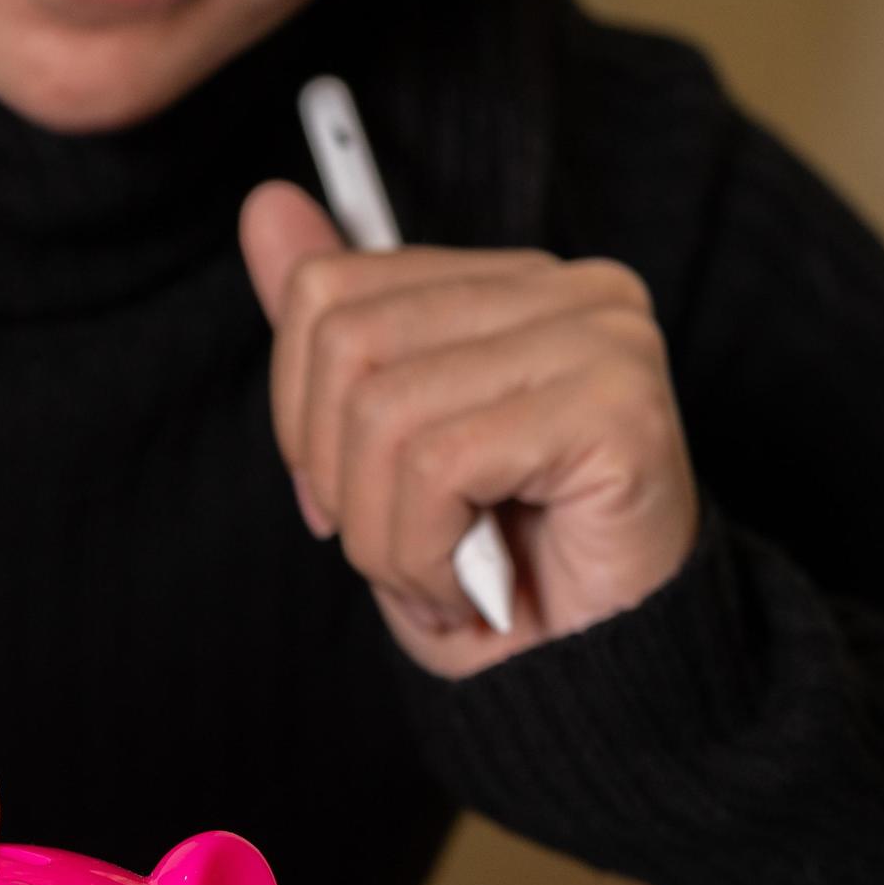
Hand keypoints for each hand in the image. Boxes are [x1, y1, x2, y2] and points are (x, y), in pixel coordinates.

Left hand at [239, 181, 701, 677]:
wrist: (599, 680)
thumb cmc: (498, 577)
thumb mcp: (382, 453)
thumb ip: (333, 329)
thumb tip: (265, 204)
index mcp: (512, 286)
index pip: (328, 290)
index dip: (301, 417)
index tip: (343, 501)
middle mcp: (570, 289)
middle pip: (345, 345)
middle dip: (339, 482)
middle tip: (403, 553)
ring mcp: (603, 339)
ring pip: (385, 414)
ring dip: (387, 536)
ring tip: (443, 578)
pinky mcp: (618, 407)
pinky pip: (442, 464)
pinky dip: (430, 553)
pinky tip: (479, 587)